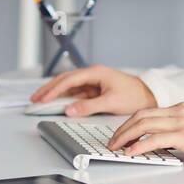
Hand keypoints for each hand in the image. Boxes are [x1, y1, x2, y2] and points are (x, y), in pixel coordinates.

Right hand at [29, 64, 157, 116]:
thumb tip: (69, 110)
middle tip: (35, 98)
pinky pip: (75, 92)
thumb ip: (88, 106)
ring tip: (40, 100)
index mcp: (96, 72)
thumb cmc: (133, 96)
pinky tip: (56, 102)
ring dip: (55, 92)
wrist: (148, 96)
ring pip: (68, 85)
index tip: (43, 98)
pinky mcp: (94, 89)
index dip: (54, 89)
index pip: (69, 79)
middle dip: (49, 89)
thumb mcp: (111, 102)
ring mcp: (93, 81)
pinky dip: (64, 97)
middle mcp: (92, 74)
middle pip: (65, 79)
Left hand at [107, 103, 183, 165]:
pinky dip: (139, 145)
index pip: (147, 112)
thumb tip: (157, 141)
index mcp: (181, 108)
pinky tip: (131, 152)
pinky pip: (154, 139)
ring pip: (144, 124)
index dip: (129, 123)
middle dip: (122, 129)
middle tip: (112, 142)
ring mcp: (181, 121)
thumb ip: (177, 130)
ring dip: (125, 136)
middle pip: (141, 116)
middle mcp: (179, 111)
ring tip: (116, 147)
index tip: (120, 134)